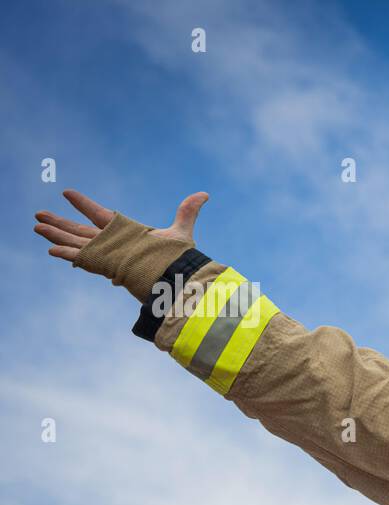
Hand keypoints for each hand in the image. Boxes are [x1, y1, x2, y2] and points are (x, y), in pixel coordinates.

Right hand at [34, 189, 208, 261]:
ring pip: (76, 243)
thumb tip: (204, 194)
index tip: (67, 193)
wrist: (178, 279)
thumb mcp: (181, 231)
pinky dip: (68, 254)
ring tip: (36, 226)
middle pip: (81, 230)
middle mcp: (115, 244)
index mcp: (127, 232)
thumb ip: (187, 212)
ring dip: (56, 235)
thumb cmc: (179, 259)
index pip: (100, 215)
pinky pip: (82, 259)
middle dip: (60, 223)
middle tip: (39, 214)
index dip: (84, 204)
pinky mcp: (107, 267)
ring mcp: (109, 255)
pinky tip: (51, 250)